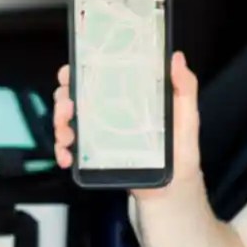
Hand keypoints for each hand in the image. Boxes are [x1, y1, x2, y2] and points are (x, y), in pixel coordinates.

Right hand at [52, 51, 203, 197]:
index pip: (98, 73)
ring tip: (68, 137)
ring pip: (66, 119)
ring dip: (60, 125)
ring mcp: (98, 132)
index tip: (71, 74)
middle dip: (63, 99)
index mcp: (127, 94)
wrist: (173, 188)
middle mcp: (108, 110)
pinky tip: (68, 157)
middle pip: (74, 94)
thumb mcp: (187, 115)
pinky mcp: (93, 153)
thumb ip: (185, 86)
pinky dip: (62, 151)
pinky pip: (69, 148)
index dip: (78, 69)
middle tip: (68, 109)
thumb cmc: (180, 149)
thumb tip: (176, 58)